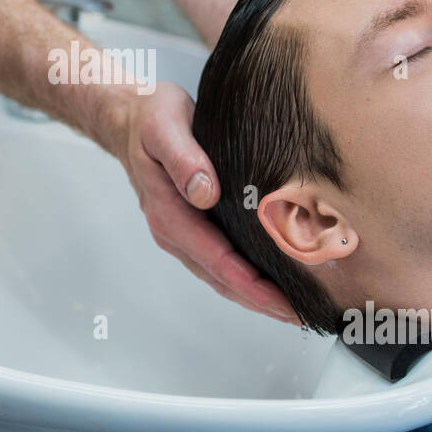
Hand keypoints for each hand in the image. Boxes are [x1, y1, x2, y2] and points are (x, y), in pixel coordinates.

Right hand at [104, 82, 300, 324]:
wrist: (129, 116)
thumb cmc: (149, 118)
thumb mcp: (163, 127)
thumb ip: (183, 159)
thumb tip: (205, 193)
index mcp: (169, 214)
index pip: (218, 260)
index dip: (252, 286)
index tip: (283, 301)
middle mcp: (174, 231)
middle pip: (222, 279)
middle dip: (262, 301)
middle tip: (302, 315)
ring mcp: (182, 232)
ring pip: (221, 276)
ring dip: (255, 295)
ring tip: (292, 308)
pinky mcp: (191, 227)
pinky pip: (220, 261)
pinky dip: (246, 278)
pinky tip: (269, 280)